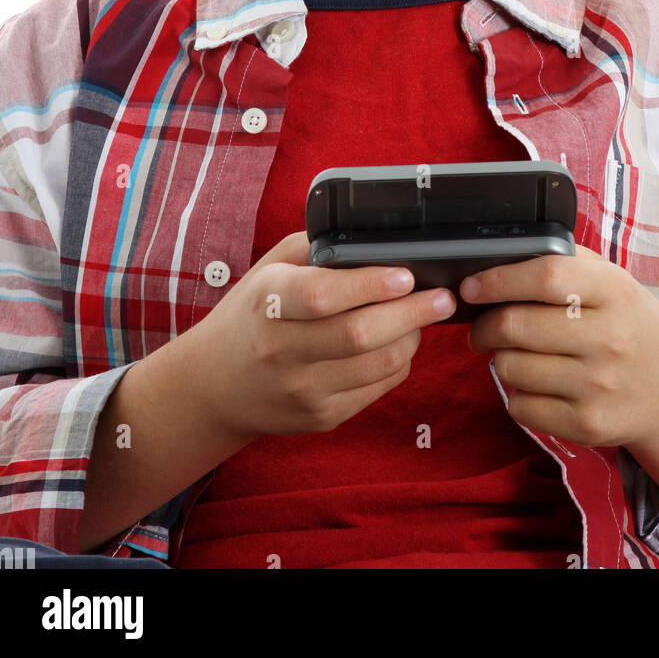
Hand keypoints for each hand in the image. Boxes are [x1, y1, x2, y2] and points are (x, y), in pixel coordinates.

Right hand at [183, 231, 456, 440]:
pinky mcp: (321, 418)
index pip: (323, 295)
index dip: (370, 285)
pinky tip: (399, 342)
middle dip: (412, 313)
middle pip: (360, 335)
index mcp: (268, 303)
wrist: (215, 386)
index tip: (407, 275)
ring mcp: (302, 391)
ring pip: (378, 365)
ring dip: (412, 337)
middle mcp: (281, 350)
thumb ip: (315, 248)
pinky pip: (377, 388)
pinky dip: (399, 362)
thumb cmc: (252, 313)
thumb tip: (373, 239)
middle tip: (443, 296)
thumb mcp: (269, 269)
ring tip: (423, 315)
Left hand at [460, 246, 658, 451]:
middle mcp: (609, 338)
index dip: (497, 280)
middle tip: (483, 327)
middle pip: (515, 325)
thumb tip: (501, 260)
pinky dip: (517, 394)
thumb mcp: (615, 283)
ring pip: (510, 367)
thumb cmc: (632, 328)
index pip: (543, 276)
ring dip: (501, 359)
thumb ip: (566, 264)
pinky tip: (538, 384)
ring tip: (517, 353)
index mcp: (614, 292)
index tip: (472, 287)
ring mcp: (598, 385)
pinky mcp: (588, 425)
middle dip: (484, 326)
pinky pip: (520, 405)